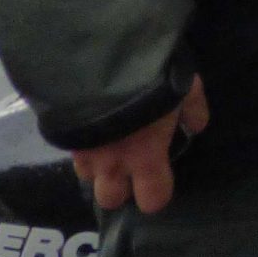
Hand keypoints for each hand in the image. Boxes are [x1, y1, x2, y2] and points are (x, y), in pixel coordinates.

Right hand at [72, 75, 207, 214]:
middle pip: (109, 200)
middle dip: (118, 186)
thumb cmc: (149, 75)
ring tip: (108, 139)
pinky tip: (90, 122)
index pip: (152, 200)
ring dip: (97, 164)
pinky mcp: (61, 134)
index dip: (156, 194)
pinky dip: (82, 143)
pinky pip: (71, 150)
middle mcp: (111, 162)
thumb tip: (196, 126)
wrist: (98, 56)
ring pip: (85, 175)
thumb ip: (192, 109)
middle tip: (128, 162)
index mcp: (145, 156)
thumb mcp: (183, 85)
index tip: (159, 177)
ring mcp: (82, 150)